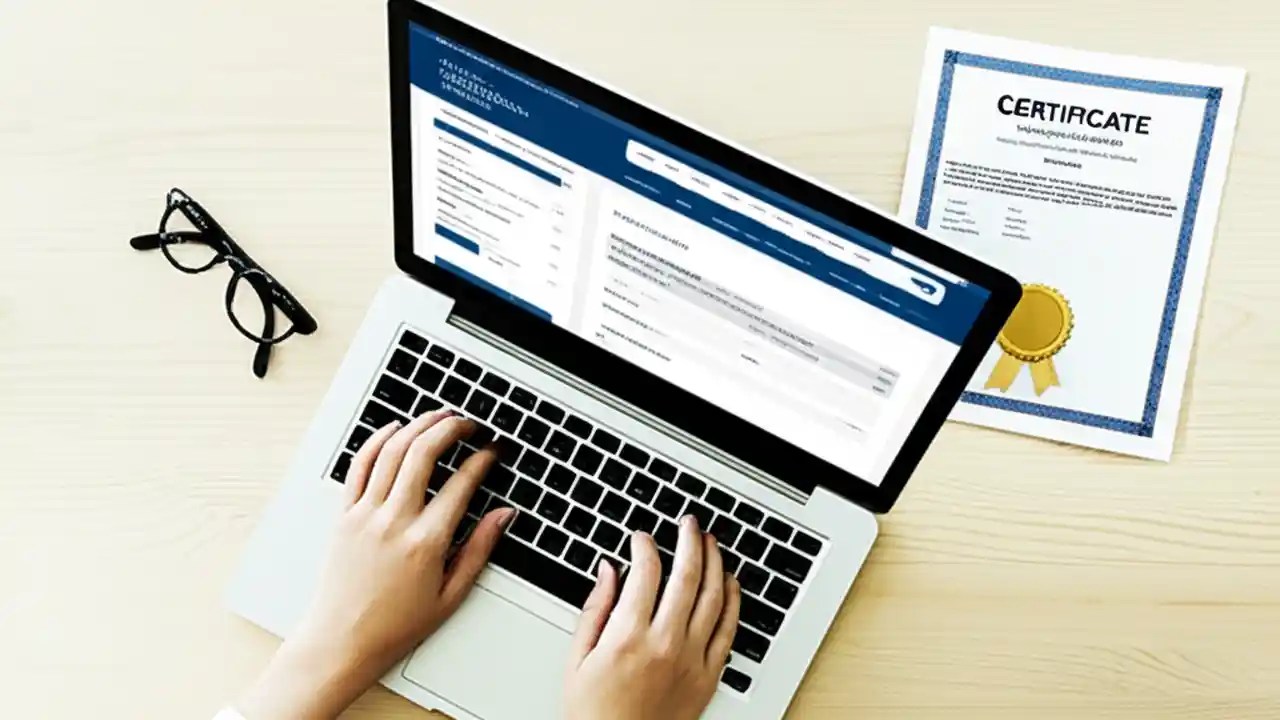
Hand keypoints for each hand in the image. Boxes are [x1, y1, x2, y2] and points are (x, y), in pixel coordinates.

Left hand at [238, 410, 514, 719]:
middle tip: (468, 424)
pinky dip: (377, 441)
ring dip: (418, 426)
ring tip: (438, 416)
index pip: (461, 484)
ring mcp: (365, 515)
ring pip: (392, 451)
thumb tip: (503, 516)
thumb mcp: (450, 595)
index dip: (482, 460)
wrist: (341, 640)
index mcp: (426, 543)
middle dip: (451, 428)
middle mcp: (394, 522)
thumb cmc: (395, 626)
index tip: (492, 452)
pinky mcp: (344, 515)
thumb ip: (479, 549)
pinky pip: (359, 466)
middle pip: (424, 453)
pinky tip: (394, 430)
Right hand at [564, 518, 740, 719]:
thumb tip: (607, 571)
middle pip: (687, 576)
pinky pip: (729, 629)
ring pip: (714, 597)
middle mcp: (665, 643)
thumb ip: (594, 610)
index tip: (642, 537)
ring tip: (711, 542)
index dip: (645, 545)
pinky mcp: (709, 676)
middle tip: (688, 524)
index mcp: (628, 636)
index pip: (645, 572)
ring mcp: (692, 659)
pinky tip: (730, 583)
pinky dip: (732, 600)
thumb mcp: (577, 660)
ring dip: (715, 562)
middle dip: (689, 540)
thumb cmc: (594, 715)